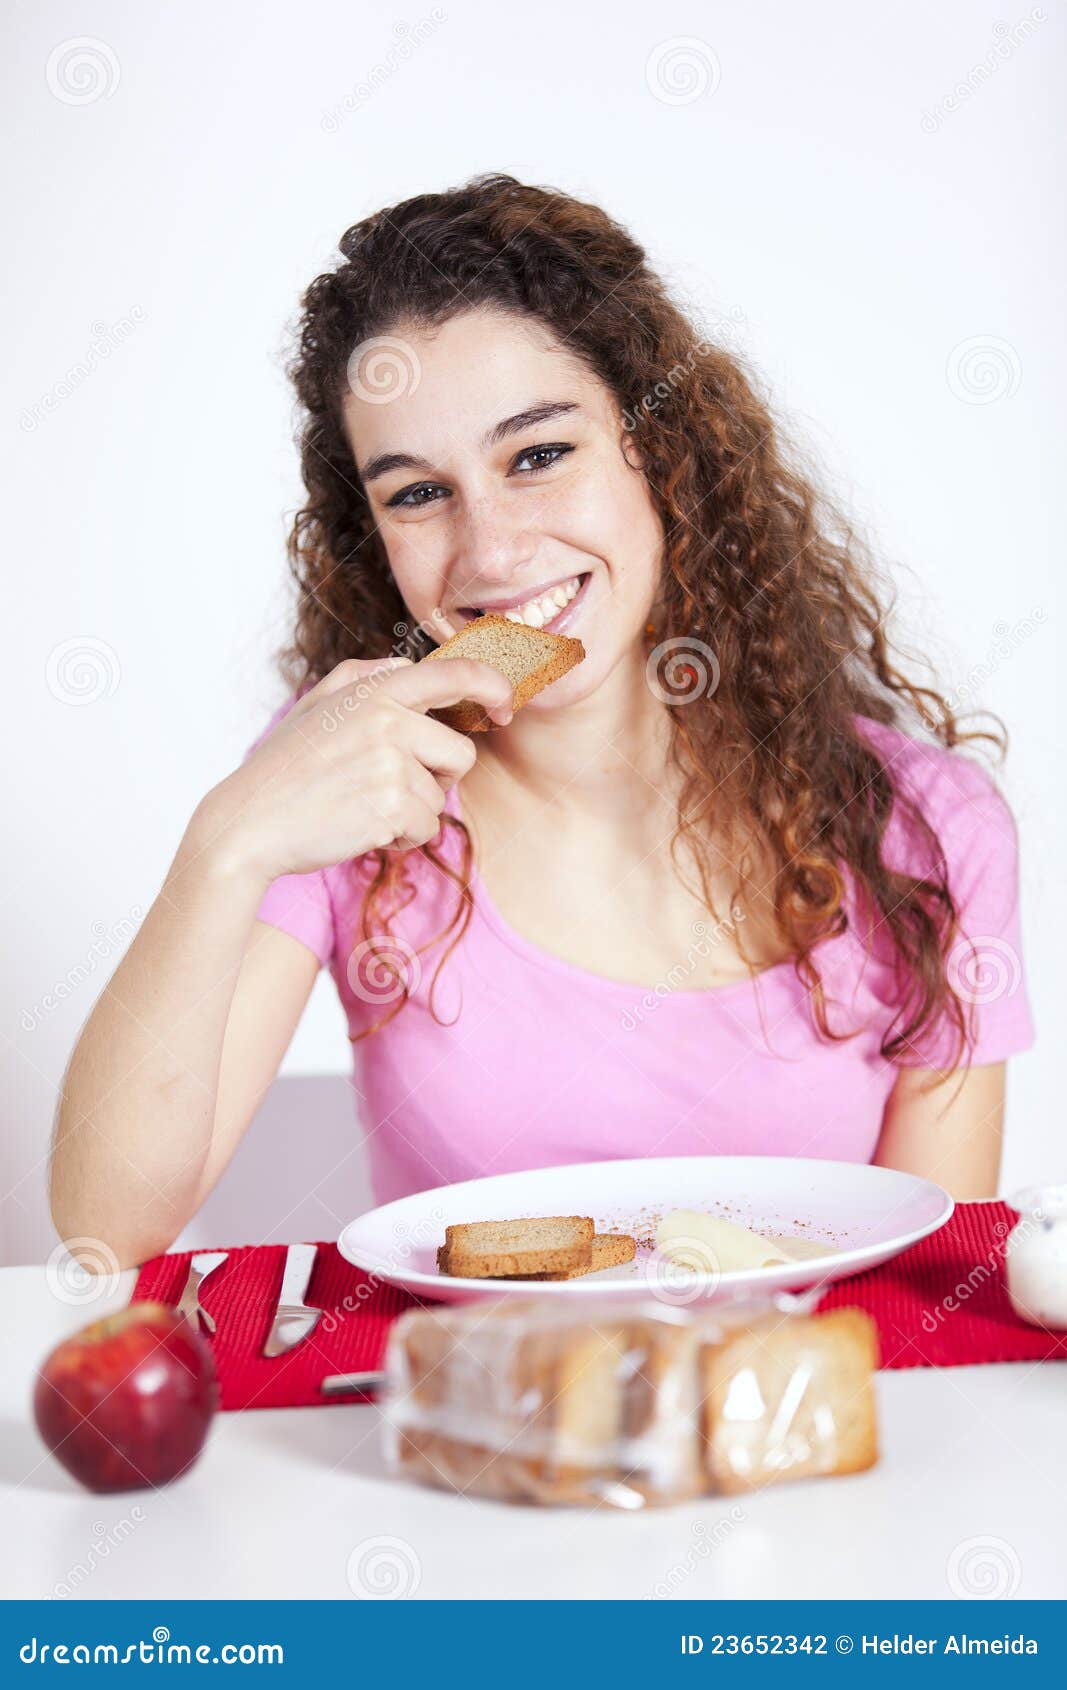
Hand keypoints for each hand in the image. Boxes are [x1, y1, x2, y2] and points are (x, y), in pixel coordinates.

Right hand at [191, 655, 512, 882]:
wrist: (248, 823)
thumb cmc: (285, 767)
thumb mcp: (318, 704)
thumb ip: (366, 677)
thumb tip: (409, 664)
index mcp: (373, 688)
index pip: (454, 674)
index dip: (492, 687)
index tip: (504, 707)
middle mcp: (387, 718)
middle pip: (460, 752)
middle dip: (436, 777)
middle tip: (389, 786)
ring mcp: (391, 761)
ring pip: (441, 796)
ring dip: (412, 812)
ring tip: (363, 807)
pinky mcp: (393, 805)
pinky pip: (426, 828)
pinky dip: (402, 838)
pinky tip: (362, 828)